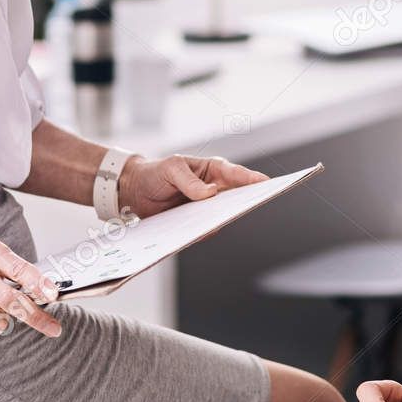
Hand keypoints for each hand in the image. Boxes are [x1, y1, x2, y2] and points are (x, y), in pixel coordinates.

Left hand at [116, 153, 266, 218]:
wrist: (134, 191)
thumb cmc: (156, 173)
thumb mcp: (172, 169)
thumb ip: (190, 182)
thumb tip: (210, 193)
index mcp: (212, 170)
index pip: (237, 174)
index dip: (253, 178)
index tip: (267, 183)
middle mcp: (214, 189)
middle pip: (237, 197)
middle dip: (245, 201)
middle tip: (251, 205)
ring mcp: (206, 208)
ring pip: (222, 216)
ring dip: (222, 219)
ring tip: (217, 221)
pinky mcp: (196, 223)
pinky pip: (206, 230)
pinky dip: (204, 232)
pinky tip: (199, 232)